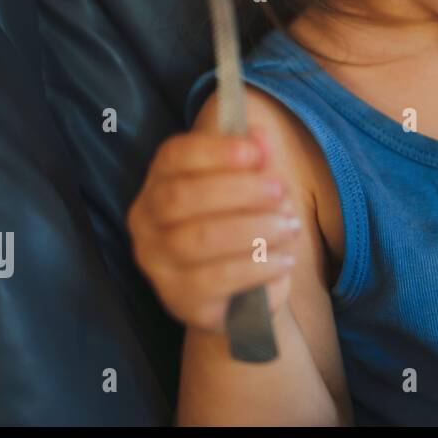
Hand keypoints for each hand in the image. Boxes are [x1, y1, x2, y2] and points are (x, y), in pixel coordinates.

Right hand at [127, 128, 299, 331]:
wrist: (242, 294)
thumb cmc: (242, 225)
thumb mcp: (251, 187)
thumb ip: (254, 159)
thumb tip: (261, 137)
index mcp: (160, 182)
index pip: (173, 157)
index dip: (215, 150)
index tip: (256, 152)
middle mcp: (147, 223)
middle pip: (181, 197)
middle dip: (239, 189)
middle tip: (281, 191)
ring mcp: (158, 265)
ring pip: (199, 239)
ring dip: (254, 229)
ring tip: (290, 226)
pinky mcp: (180, 300)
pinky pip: (215, 281)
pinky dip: (256, 266)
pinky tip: (283, 260)